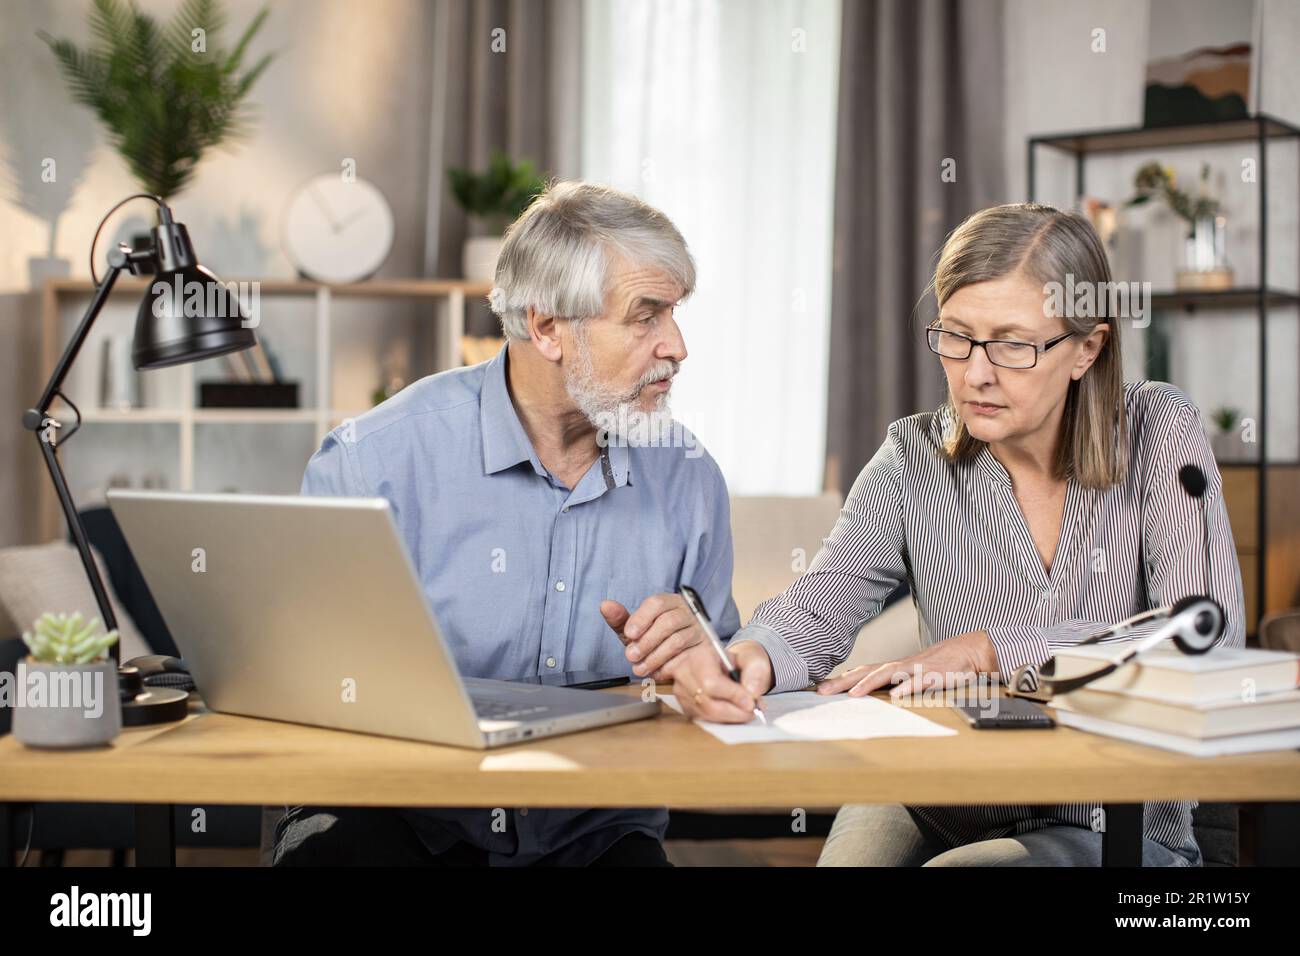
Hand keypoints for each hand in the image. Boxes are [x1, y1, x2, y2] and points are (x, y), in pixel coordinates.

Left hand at [600, 593, 703, 679]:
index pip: (656, 603)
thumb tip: (605, 605)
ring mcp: (698, 629)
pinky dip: (669, 666)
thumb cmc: (655, 640)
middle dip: (646, 641)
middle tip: (630, 656)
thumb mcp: (635, 631)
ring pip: (677, 640)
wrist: (680, 659)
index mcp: (669, 602)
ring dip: (655, 657)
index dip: (641, 618)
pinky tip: (657, 672)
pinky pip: (687, 657)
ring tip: (640, 669)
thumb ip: (621, 619)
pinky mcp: (704, 648)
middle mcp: (686, 612)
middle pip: (668, 622)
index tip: (629, 634)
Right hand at [669, 639, 772, 722]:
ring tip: (745, 710)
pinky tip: (733, 711)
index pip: (711, 682)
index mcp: (698, 656)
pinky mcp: (684, 706)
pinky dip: (723, 719)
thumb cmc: (736, 661)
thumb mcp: (751, 658)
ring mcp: (681, 691)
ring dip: (730, 717)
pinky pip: (704, 719)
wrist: (721, 664)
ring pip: (705, 714)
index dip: (733, 696)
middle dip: (734, 712)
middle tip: (752, 711)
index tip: (751, 703)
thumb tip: (753, 693)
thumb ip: (756, 672)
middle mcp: (683, 673)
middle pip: (706, 703)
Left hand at [815, 630, 996, 699]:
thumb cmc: (938, 666)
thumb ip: (894, 684)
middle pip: (867, 671)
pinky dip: (908, 688)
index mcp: (893, 668)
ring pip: (889, 674)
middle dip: (843, 682)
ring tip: (853, 694)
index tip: (818, 688)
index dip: (840, 680)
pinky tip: (897, 697)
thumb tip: (871, 696)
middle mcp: (900, 666)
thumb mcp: (912, 675)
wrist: (969, 651)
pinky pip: (919, 681)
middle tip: (821, 691)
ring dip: (869, 683)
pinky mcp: (935, 674)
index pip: (860, 673)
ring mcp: (917, 668)